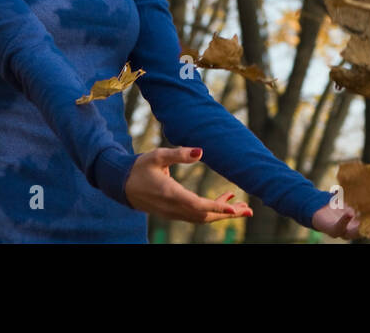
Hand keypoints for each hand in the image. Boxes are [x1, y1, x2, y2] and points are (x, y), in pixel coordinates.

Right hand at [123, 146, 252, 222]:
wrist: (121, 185)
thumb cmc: (140, 167)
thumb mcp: (157, 156)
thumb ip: (179, 154)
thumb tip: (200, 151)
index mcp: (170, 194)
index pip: (196, 205)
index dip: (216, 207)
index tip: (232, 209)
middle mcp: (173, 208)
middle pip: (204, 216)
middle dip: (227, 214)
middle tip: (248, 210)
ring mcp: (173, 213)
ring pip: (202, 217)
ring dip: (222, 213)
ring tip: (242, 206)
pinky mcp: (174, 212)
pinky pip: (196, 215)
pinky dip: (212, 210)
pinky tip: (225, 200)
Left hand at [312, 197, 369, 238]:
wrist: (319, 209)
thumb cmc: (339, 203)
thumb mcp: (355, 197)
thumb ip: (366, 193)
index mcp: (365, 222)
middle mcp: (358, 229)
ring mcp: (346, 231)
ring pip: (358, 232)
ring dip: (368, 224)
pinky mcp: (333, 229)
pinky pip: (339, 227)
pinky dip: (345, 221)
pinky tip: (349, 213)